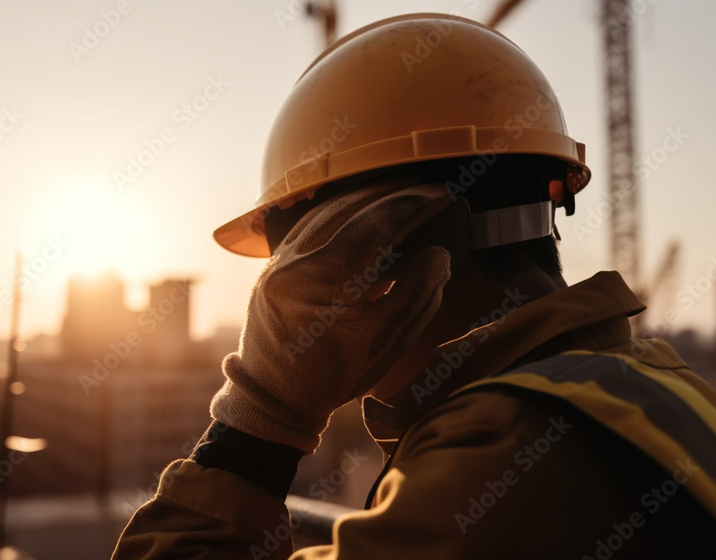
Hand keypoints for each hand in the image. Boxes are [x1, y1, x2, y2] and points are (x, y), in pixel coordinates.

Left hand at [210, 181, 452, 453]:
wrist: (276, 396)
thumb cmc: (330, 376)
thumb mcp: (383, 342)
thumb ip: (416, 295)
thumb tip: (439, 254)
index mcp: (317, 281)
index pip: (372, 226)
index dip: (410, 207)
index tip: (440, 197)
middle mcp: (291, 262)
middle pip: (348, 209)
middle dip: (392, 197)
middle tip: (428, 194)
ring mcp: (277, 260)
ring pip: (326, 211)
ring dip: (366, 200)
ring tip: (403, 199)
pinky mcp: (274, 263)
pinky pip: (310, 224)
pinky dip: (341, 214)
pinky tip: (366, 214)